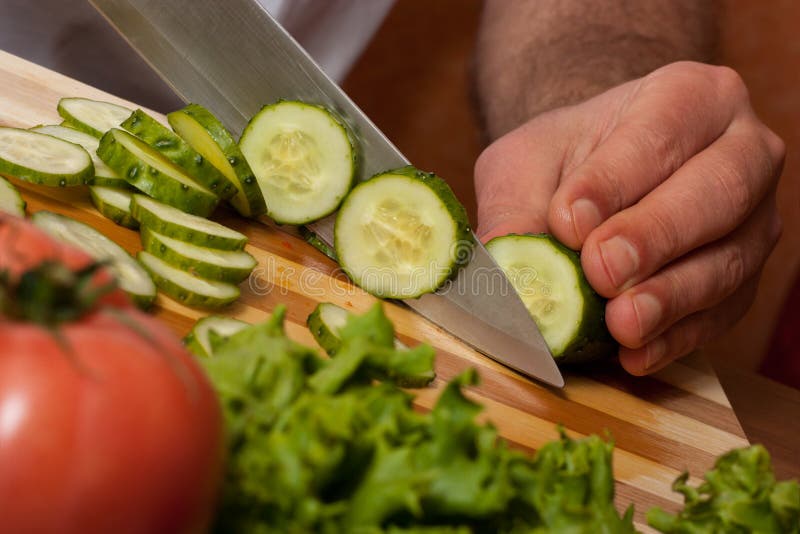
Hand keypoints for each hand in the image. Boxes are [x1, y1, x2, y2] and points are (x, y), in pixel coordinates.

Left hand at [474, 61, 784, 374]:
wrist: (598, 180)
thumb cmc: (567, 161)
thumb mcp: (526, 164)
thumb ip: (514, 208)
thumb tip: (502, 267)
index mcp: (692, 97)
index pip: (661, 134)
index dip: (615, 180)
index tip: (569, 220)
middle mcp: (742, 152)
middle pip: (716, 194)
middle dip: (656, 236)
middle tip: (602, 272)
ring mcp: (753, 220)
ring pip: (728, 261)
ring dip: (671, 297)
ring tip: (622, 323)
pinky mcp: (744, 280)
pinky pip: (721, 314)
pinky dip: (676, 337)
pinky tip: (636, 353)